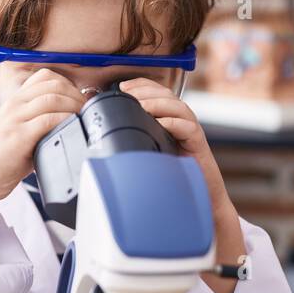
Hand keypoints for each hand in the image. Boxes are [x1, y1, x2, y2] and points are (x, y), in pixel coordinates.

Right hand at [0, 69, 82, 246]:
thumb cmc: (1, 159)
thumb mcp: (18, 131)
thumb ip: (38, 121)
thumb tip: (71, 121)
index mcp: (14, 101)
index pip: (45, 76)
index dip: (68, 85)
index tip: (78, 101)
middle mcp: (14, 105)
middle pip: (53, 84)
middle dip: (76, 95)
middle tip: (87, 111)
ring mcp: (15, 119)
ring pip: (53, 98)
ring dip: (74, 107)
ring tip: (83, 120)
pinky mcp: (18, 136)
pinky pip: (49, 119)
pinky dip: (66, 121)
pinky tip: (72, 130)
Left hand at [119, 78, 245, 292]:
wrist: (197, 206)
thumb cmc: (167, 187)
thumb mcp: (141, 166)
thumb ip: (125, 156)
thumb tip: (95, 157)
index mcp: (163, 125)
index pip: (153, 95)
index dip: (139, 86)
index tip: (121, 88)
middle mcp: (177, 126)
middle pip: (164, 96)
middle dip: (145, 91)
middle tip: (128, 94)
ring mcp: (189, 134)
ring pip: (177, 106)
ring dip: (158, 102)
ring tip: (142, 104)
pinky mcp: (199, 146)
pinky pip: (189, 127)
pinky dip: (174, 122)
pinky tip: (161, 123)